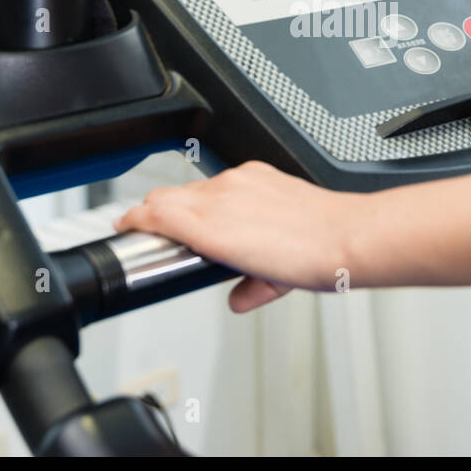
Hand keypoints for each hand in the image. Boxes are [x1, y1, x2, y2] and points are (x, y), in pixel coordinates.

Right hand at [113, 161, 362, 312]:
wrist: (346, 236)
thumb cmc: (311, 261)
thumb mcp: (270, 286)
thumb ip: (246, 291)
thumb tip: (237, 298)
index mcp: (212, 226)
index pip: (155, 214)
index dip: (132, 220)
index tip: (125, 226)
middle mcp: (221, 197)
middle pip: (167, 196)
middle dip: (152, 211)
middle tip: (149, 227)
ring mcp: (240, 181)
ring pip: (194, 186)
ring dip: (185, 202)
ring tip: (192, 222)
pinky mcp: (258, 172)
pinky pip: (224, 178)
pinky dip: (217, 193)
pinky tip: (231, 209)